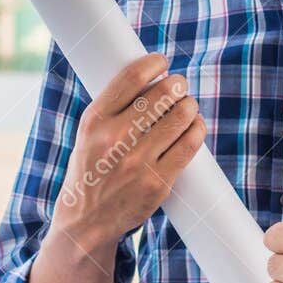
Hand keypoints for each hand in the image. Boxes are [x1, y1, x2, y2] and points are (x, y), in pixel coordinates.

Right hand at [52, 52, 206, 253]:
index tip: (161, 62)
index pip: (131, 77)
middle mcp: (115, 139)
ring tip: (187, 106)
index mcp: (94, 121)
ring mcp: (137, 162)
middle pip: (162, 94)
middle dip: (176, 84)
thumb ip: (114, 107)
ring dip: (189, 105)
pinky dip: (197, 129)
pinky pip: (189, 145)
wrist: (85, 220)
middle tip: (179, 86)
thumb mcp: (89, 133)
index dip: (154, 63)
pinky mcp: (157, 182)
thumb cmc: (91, 168)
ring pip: (180, 116)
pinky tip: (194, 126)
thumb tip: (152, 76)